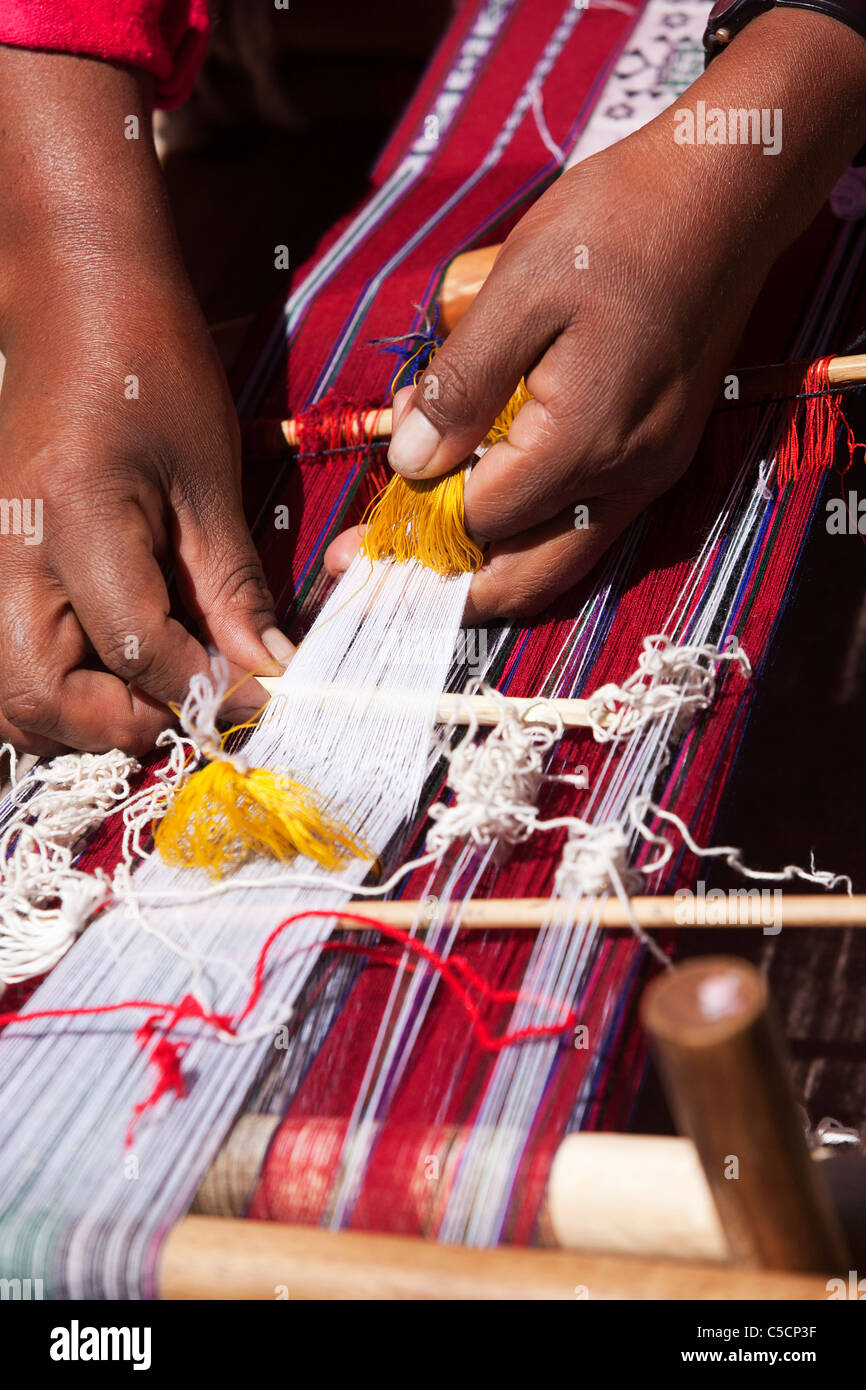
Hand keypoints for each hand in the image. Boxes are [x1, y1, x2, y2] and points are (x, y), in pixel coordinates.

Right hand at [0, 50, 290, 753]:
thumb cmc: (151, 367)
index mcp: (72, 521)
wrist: (75, 299)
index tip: (264, 701)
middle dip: (124, 725)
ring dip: (82, 721)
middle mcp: (10, 553)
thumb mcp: (210, 478)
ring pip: (10, 695)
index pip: (133, 651)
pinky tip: (115, 675)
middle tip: (196, 708)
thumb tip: (266, 672)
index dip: (204, 690)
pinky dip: (57, 692)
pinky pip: (8, 662)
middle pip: (39, 698)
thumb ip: (233, 588)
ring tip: (157, 696)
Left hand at [326, 9, 865, 622]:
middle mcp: (625, 477)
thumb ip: (462, 386)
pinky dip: (530, 530)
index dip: (416, 527)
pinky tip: (489, 500)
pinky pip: (588, 524)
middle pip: (526, 578)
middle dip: (449, 587)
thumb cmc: (619, 224)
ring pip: (560, 560)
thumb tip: (410, 465)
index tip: (360, 531)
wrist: (728, 194)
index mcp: (584, 441)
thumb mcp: (519, 288)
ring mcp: (650, 471)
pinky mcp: (660, 454)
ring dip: (490, 567)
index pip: (480, 521)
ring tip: (424, 548)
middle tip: (379, 573)